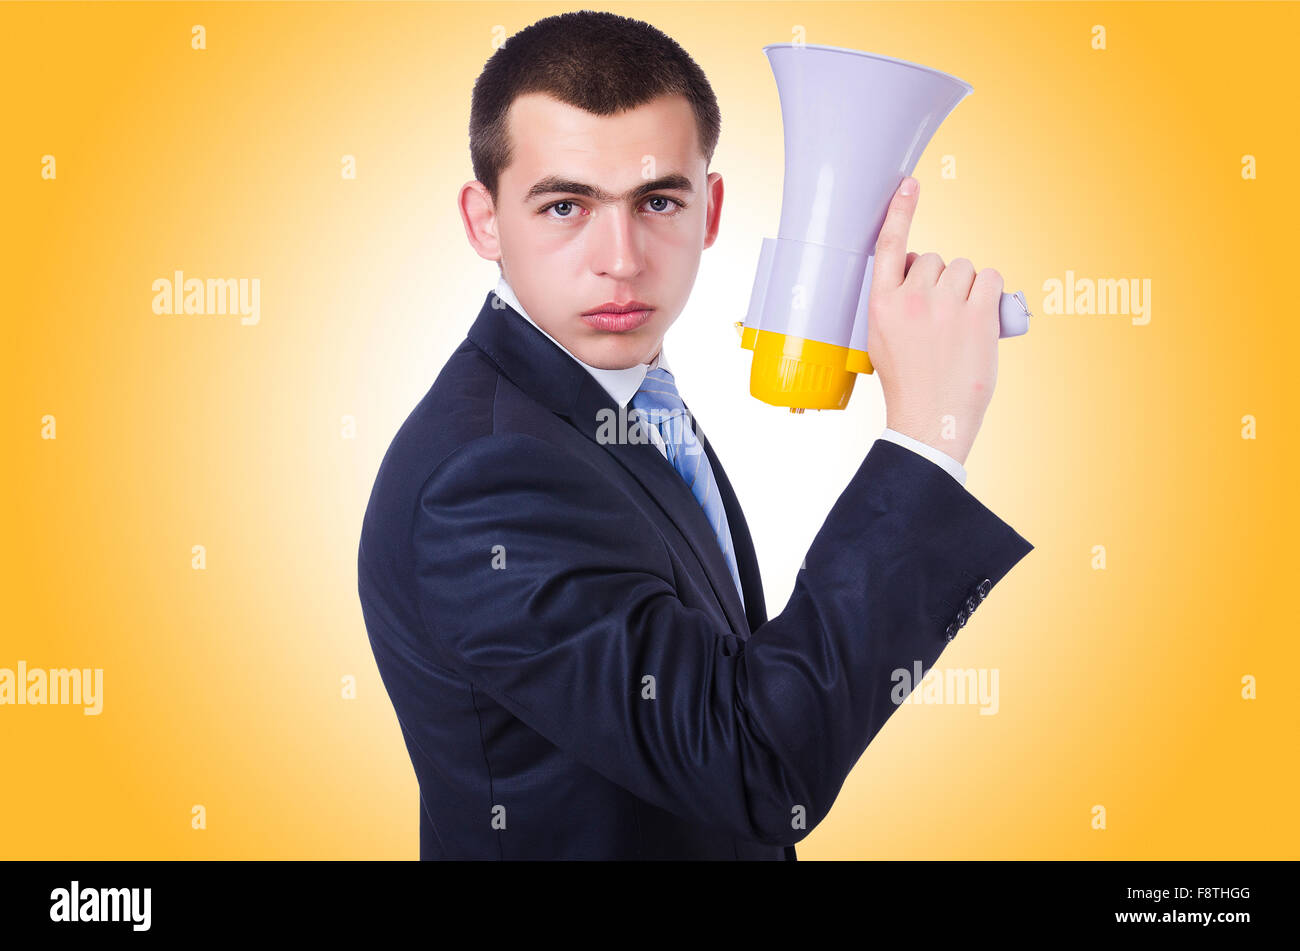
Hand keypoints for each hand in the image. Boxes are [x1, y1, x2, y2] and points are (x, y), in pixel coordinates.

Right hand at [865, 176, 1000, 466]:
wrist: (929, 418)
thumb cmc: (908, 382)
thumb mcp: (881, 339)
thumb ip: (895, 302)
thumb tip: (923, 271)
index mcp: (881, 305)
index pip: (890, 246)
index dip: (900, 212)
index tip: (908, 185)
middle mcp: (911, 299)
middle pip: (935, 259)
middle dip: (942, 280)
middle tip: (941, 316)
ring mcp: (945, 306)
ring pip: (964, 268)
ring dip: (967, 286)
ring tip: (960, 321)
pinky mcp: (976, 316)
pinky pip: (990, 279)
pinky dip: (990, 291)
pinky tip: (983, 314)